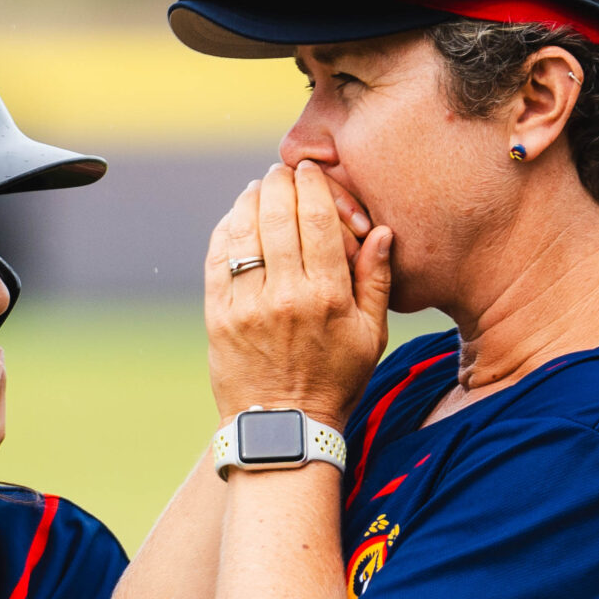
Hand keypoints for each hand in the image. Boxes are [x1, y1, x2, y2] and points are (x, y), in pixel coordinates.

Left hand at [206, 161, 391, 428]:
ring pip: (244, 231)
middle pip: (277, 215)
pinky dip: (226, 230)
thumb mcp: (371, 335)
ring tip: (259, 188)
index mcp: (327, 297)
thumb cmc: (335, 381)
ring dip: (250, 200)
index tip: (309, 170)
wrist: (283, 427)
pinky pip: (218, 258)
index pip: (316, 219)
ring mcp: (246, 305)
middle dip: (279, 183)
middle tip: (282, 172)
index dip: (311, 185)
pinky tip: (236, 218)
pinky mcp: (218, 316)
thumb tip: (381, 230)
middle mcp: (285, 296)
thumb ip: (376, 279)